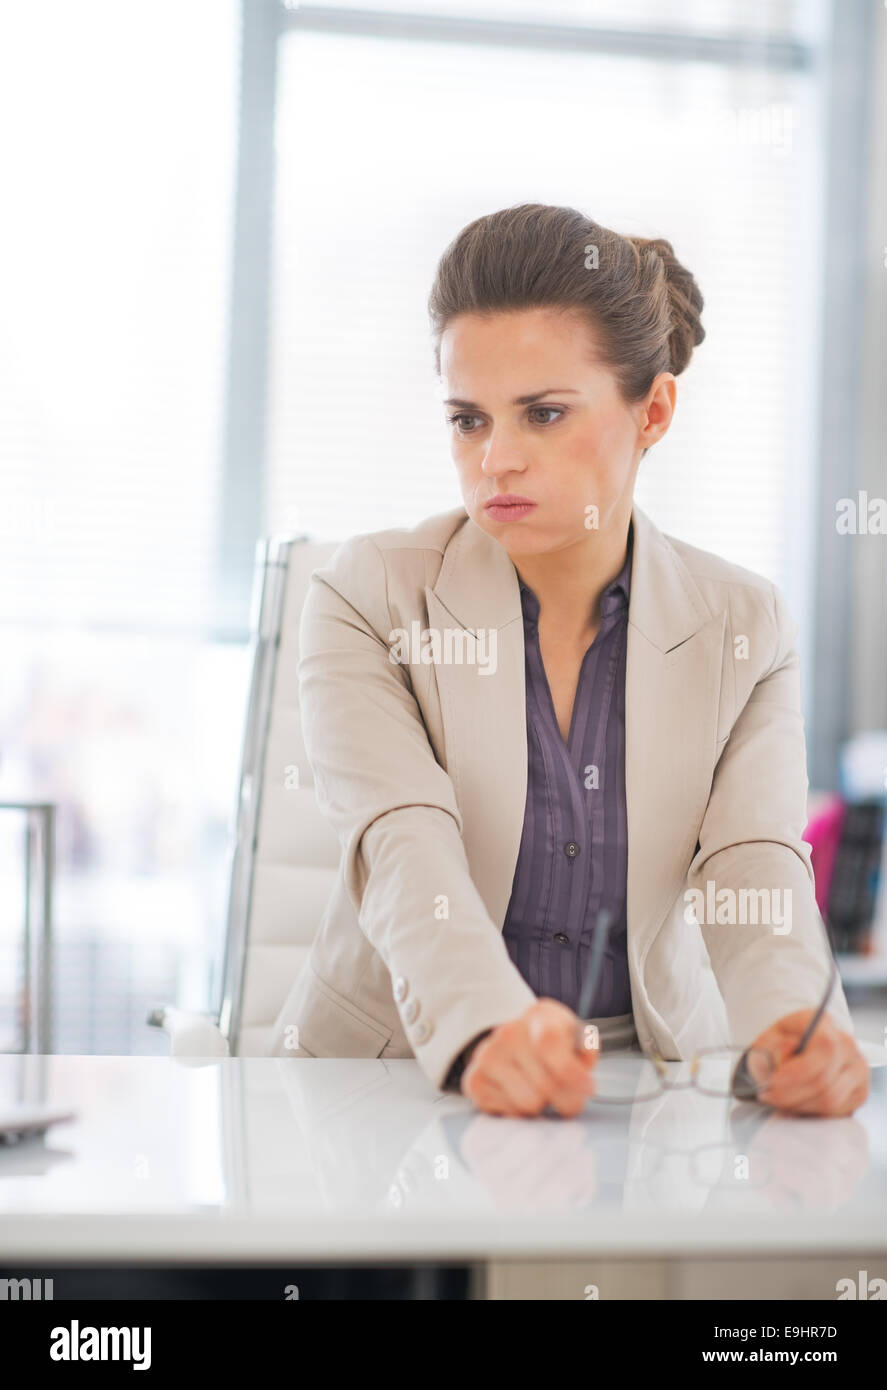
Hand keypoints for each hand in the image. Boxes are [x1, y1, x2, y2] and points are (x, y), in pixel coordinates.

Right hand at [460, 998, 598, 1116]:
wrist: (515, 1043)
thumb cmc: (552, 1045)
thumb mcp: (575, 1037)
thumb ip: (587, 1051)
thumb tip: (583, 1079)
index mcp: (538, 1015)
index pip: (550, 1042)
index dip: (572, 1072)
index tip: (588, 1088)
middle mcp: (507, 1032)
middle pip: (546, 1084)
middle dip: (565, 1098)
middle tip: (568, 1095)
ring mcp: (487, 1055)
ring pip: (529, 1103)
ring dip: (542, 1106)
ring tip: (541, 1091)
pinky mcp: (474, 1081)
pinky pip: (510, 1114)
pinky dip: (521, 1112)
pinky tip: (522, 1094)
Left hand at [749, 1010, 869, 1115]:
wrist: (797, 1051)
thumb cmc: (780, 1045)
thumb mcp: (766, 1041)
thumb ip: (769, 1050)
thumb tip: (783, 1060)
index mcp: (824, 1023)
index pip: (824, 1047)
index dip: (798, 1071)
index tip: (773, 1083)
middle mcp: (847, 1044)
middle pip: (824, 1080)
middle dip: (791, 1094)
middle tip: (768, 1096)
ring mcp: (858, 1069)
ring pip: (830, 1100)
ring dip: (799, 1105)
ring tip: (780, 1099)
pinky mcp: (860, 1092)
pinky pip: (835, 1111)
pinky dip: (811, 1111)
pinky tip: (797, 1102)